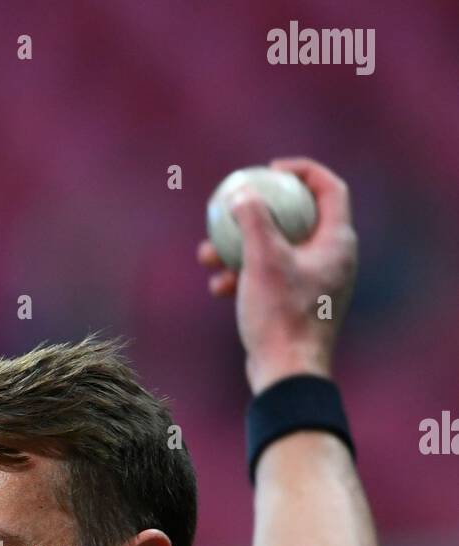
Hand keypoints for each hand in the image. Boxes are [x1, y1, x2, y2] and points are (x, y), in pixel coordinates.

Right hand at [197, 157, 357, 394]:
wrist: (287, 374)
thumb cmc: (281, 316)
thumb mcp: (262, 259)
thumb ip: (253, 219)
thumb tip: (242, 194)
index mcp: (337, 242)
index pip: (329, 188)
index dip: (302, 170)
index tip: (270, 171)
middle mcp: (332, 260)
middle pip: (297, 218)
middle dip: (257, 212)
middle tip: (235, 205)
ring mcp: (315, 284)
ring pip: (275, 251)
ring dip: (240, 249)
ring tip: (208, 256)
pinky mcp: (297, 306)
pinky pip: (269, 278)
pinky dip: (244, 277)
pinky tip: (218, 287)